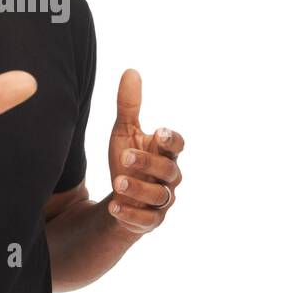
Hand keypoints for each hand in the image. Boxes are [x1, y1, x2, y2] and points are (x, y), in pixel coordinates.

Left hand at [107, 68, 183, 234]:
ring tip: (118, 182)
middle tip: (125, 156)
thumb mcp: (124, 132)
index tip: (160, 133)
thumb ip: (128, 106)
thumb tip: (130, 71)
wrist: (121, 198)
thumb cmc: (129, 160)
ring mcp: (162, 201)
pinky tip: (115, 206)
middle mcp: (169, 177)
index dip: (171, 140)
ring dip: (138, 189)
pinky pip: (146, 220)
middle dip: (148, 163)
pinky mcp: (150, 221)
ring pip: (159, 197)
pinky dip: (131, 214)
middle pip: (168, 170)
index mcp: (166, 153)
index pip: (178, 145)